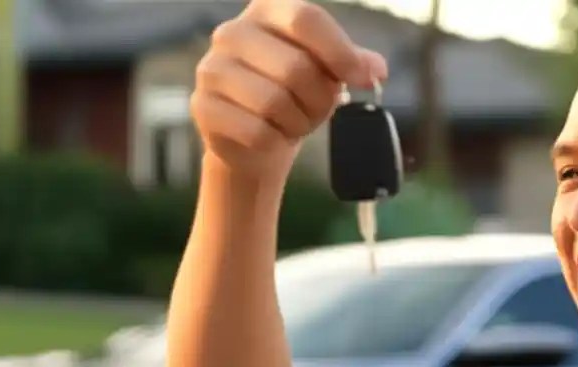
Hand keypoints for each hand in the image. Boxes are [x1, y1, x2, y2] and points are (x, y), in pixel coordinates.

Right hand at [191, 0, 388, 178]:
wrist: (254, 137)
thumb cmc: (295, 94)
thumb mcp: (328, 72)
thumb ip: (352, 63)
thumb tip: (375, 69)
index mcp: (268, 10)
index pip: (306, 19)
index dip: (340, 52)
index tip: (364, 80)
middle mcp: (232, 32)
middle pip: (295, 67)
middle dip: (319, 99)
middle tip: (318, 110)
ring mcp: (212, 68)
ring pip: (274, 102)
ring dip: (297, 122)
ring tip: (293, 122)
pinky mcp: (202, 106)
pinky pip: (255, 131)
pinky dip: (274, 142)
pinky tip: (271, 135)